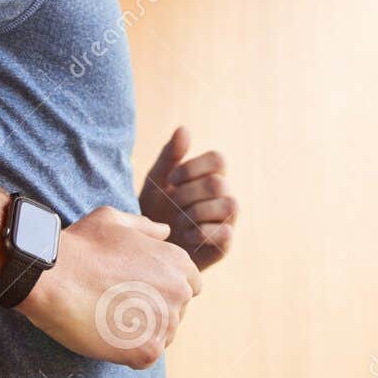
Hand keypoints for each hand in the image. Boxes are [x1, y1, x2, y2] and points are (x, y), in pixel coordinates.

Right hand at [17, 206, 200, 368]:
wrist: (51, 279)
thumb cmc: (79, 247)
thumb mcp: (113, 220)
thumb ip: (145, 227)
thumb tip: (165, 231)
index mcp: (177, 262)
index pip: (189, 286)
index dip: (163, 290)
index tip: (139, 291)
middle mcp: (178, 291)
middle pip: (176, 312)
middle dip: (153, 311)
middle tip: (117, 306)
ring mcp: (165, 323)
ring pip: (161, 336)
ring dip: (141, 333)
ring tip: (108, 320)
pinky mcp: (147, 351)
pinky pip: (145, 357)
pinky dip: (127, 353)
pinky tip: (105, 337)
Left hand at [140, 126, 237, 270]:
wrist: (148, 250)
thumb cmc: (154, 212)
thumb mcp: (156, 181)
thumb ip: (170, 155)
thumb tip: (184, 128)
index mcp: (210, 178)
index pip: (219, 160)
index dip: (194, 168)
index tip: (171, 180)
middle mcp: (223, 197)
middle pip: (218, 183)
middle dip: (188, 194)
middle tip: (171, 205)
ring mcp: (226, 221)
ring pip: (229, 205)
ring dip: (197, 212)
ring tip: (179, 221)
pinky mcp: (224, 245)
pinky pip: (225, 232)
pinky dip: (201, 232)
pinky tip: (185, 235)